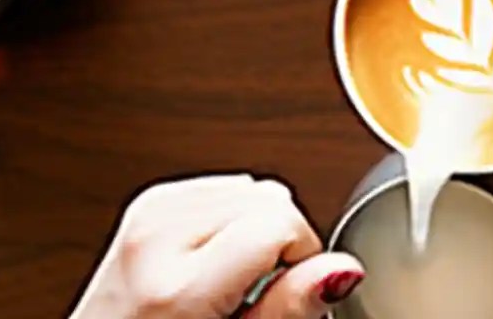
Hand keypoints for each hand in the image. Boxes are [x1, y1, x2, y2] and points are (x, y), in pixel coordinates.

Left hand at [70, 175, 363, 318]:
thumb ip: (288, 310)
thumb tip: (342, 268)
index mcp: (176, 285)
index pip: (281, 221)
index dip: (302, 258)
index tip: (284, 293)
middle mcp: (157, 238)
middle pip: (270, 198)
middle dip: (281, 242)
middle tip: (254, 294)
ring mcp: (150, 213)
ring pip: (253, 187)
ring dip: (257, 228)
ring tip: (230, 280)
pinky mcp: (152, 202)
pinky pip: (226, 187)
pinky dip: (235, 218)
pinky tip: (217, 259)